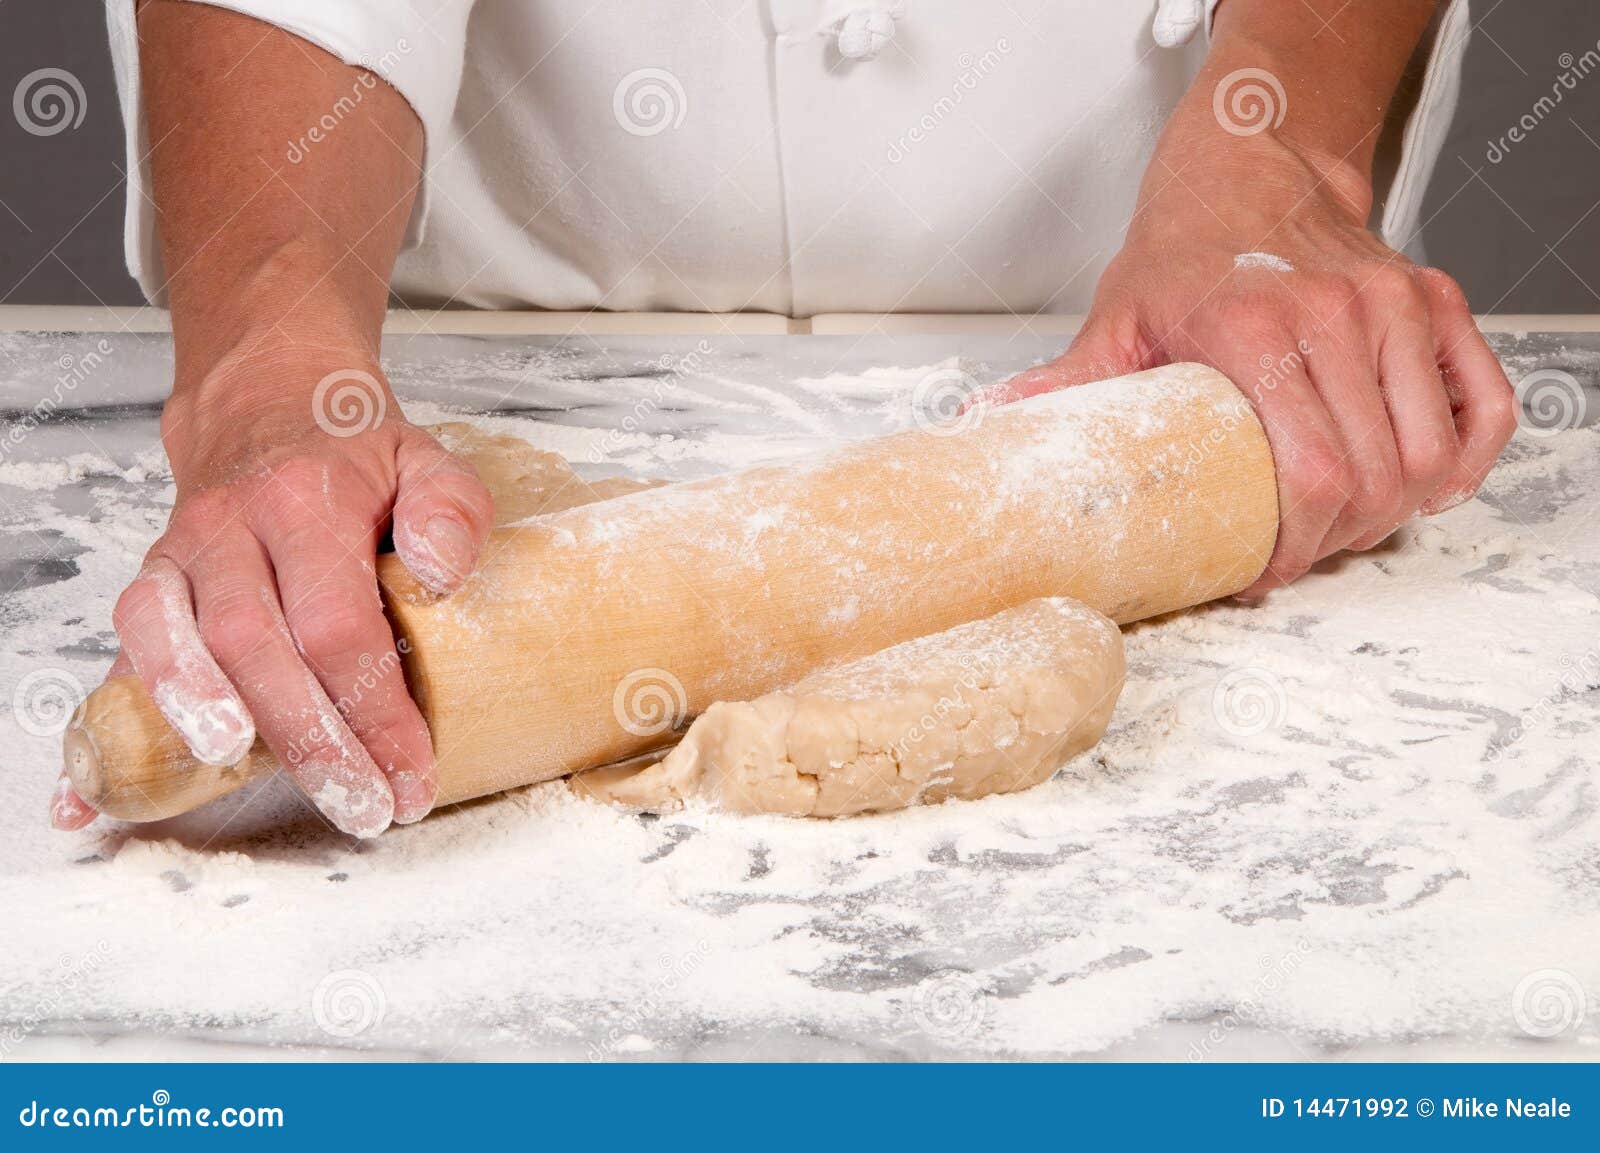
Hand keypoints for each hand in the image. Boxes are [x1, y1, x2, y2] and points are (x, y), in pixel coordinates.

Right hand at [50, 339, 494, 835]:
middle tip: (360, 806)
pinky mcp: (153, 586)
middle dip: (307, 741)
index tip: (411, 770)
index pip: (336, 623)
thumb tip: (442, 574)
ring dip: (203, 722)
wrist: (268, 397)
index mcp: (303, 502)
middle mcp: (228, 529)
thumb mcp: (426, 457)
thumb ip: (450, 508)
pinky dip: (109, 723)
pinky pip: (122, 656)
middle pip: (254, 648)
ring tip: (240, 776)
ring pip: (173, 644)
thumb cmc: (354, 449)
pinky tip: (88, 794)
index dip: (373, 708)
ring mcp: (179, 557)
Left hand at [996, 129, 1516, 598]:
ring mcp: (1394, 306)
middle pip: (1374, 478)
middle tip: (1295, 556)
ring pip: (1429, 453)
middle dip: (1335, 541)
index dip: (1294, 546)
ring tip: (1343, 528)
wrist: (1248, 169)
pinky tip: (1424, 485)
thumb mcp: (1117, 319)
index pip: (1309, 472)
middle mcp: (1336, 315)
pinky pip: (1482, 401)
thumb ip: (1065, 383)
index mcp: (1253, 329)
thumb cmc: (1182, 253)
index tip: (1262, 572)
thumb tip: (987, 429)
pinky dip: (1466, 457)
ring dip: (1393, 511)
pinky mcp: (1432, 301)